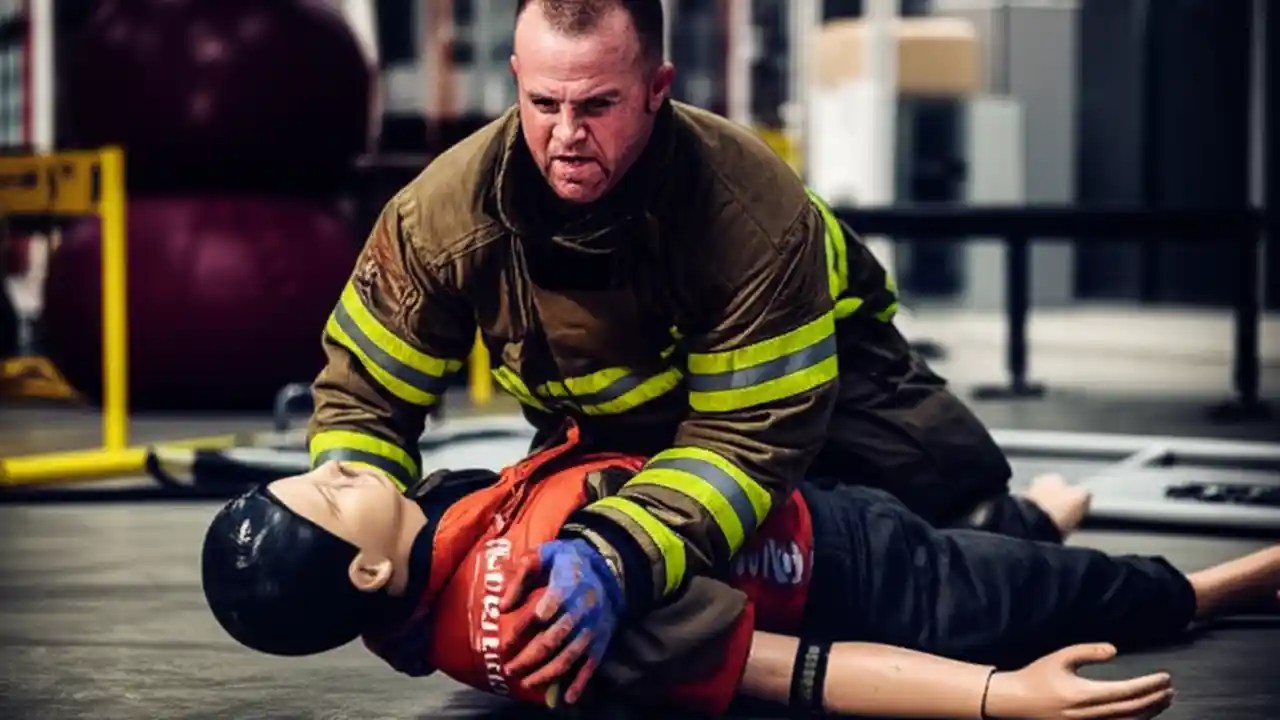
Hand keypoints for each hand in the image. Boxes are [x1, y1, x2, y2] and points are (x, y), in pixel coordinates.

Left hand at [498, 539, 624, 703]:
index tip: (505, 643)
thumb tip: (503, 607)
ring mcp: (594, 627)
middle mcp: (584, 608)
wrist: (606, 568)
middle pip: (554, 638)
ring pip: (570, 656)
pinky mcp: (601, 640)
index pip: (545, 609)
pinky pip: (591, 665)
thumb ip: (521, 576)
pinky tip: (565, 699)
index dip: (525, 626)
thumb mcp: (543, 554)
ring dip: (546, 673)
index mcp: (569, 583)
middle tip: (508, 669)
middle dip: (529, 657)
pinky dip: (580, 683)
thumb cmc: (565, 561)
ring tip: (525, 683)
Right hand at [984, 643, 1173, 719]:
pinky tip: (1145, 714)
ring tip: (1165, 701)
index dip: (1148, 685)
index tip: (1165, 677)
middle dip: (1154, 699)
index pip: (1125, 692)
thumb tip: (1114, 650)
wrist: (1017, 701)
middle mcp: (1088, 714)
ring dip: (1150, 712)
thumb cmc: (1038, 676)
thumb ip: (1088, 651)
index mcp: (1082, 694)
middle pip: (1131, 709)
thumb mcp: (1060, 657)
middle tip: (1170, 688)